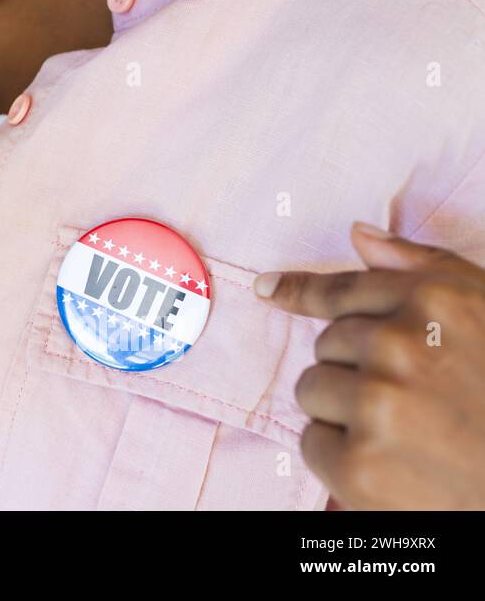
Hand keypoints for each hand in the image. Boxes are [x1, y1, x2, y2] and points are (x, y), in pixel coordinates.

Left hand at [255, 222, 484, 509]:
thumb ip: (423, 271)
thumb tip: (359, 234)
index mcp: (435, 304)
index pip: (343, 290)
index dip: (301, 291)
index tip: (267, 289)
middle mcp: (400, 347)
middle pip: (326, 344)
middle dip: (357, 370)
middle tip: (414, 402)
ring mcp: (376, 404)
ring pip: (312, 389)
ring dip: (345, 413)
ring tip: (407, 435)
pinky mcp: (358, 464)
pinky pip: (311, 442)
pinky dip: (342, 459)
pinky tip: (394, 468)